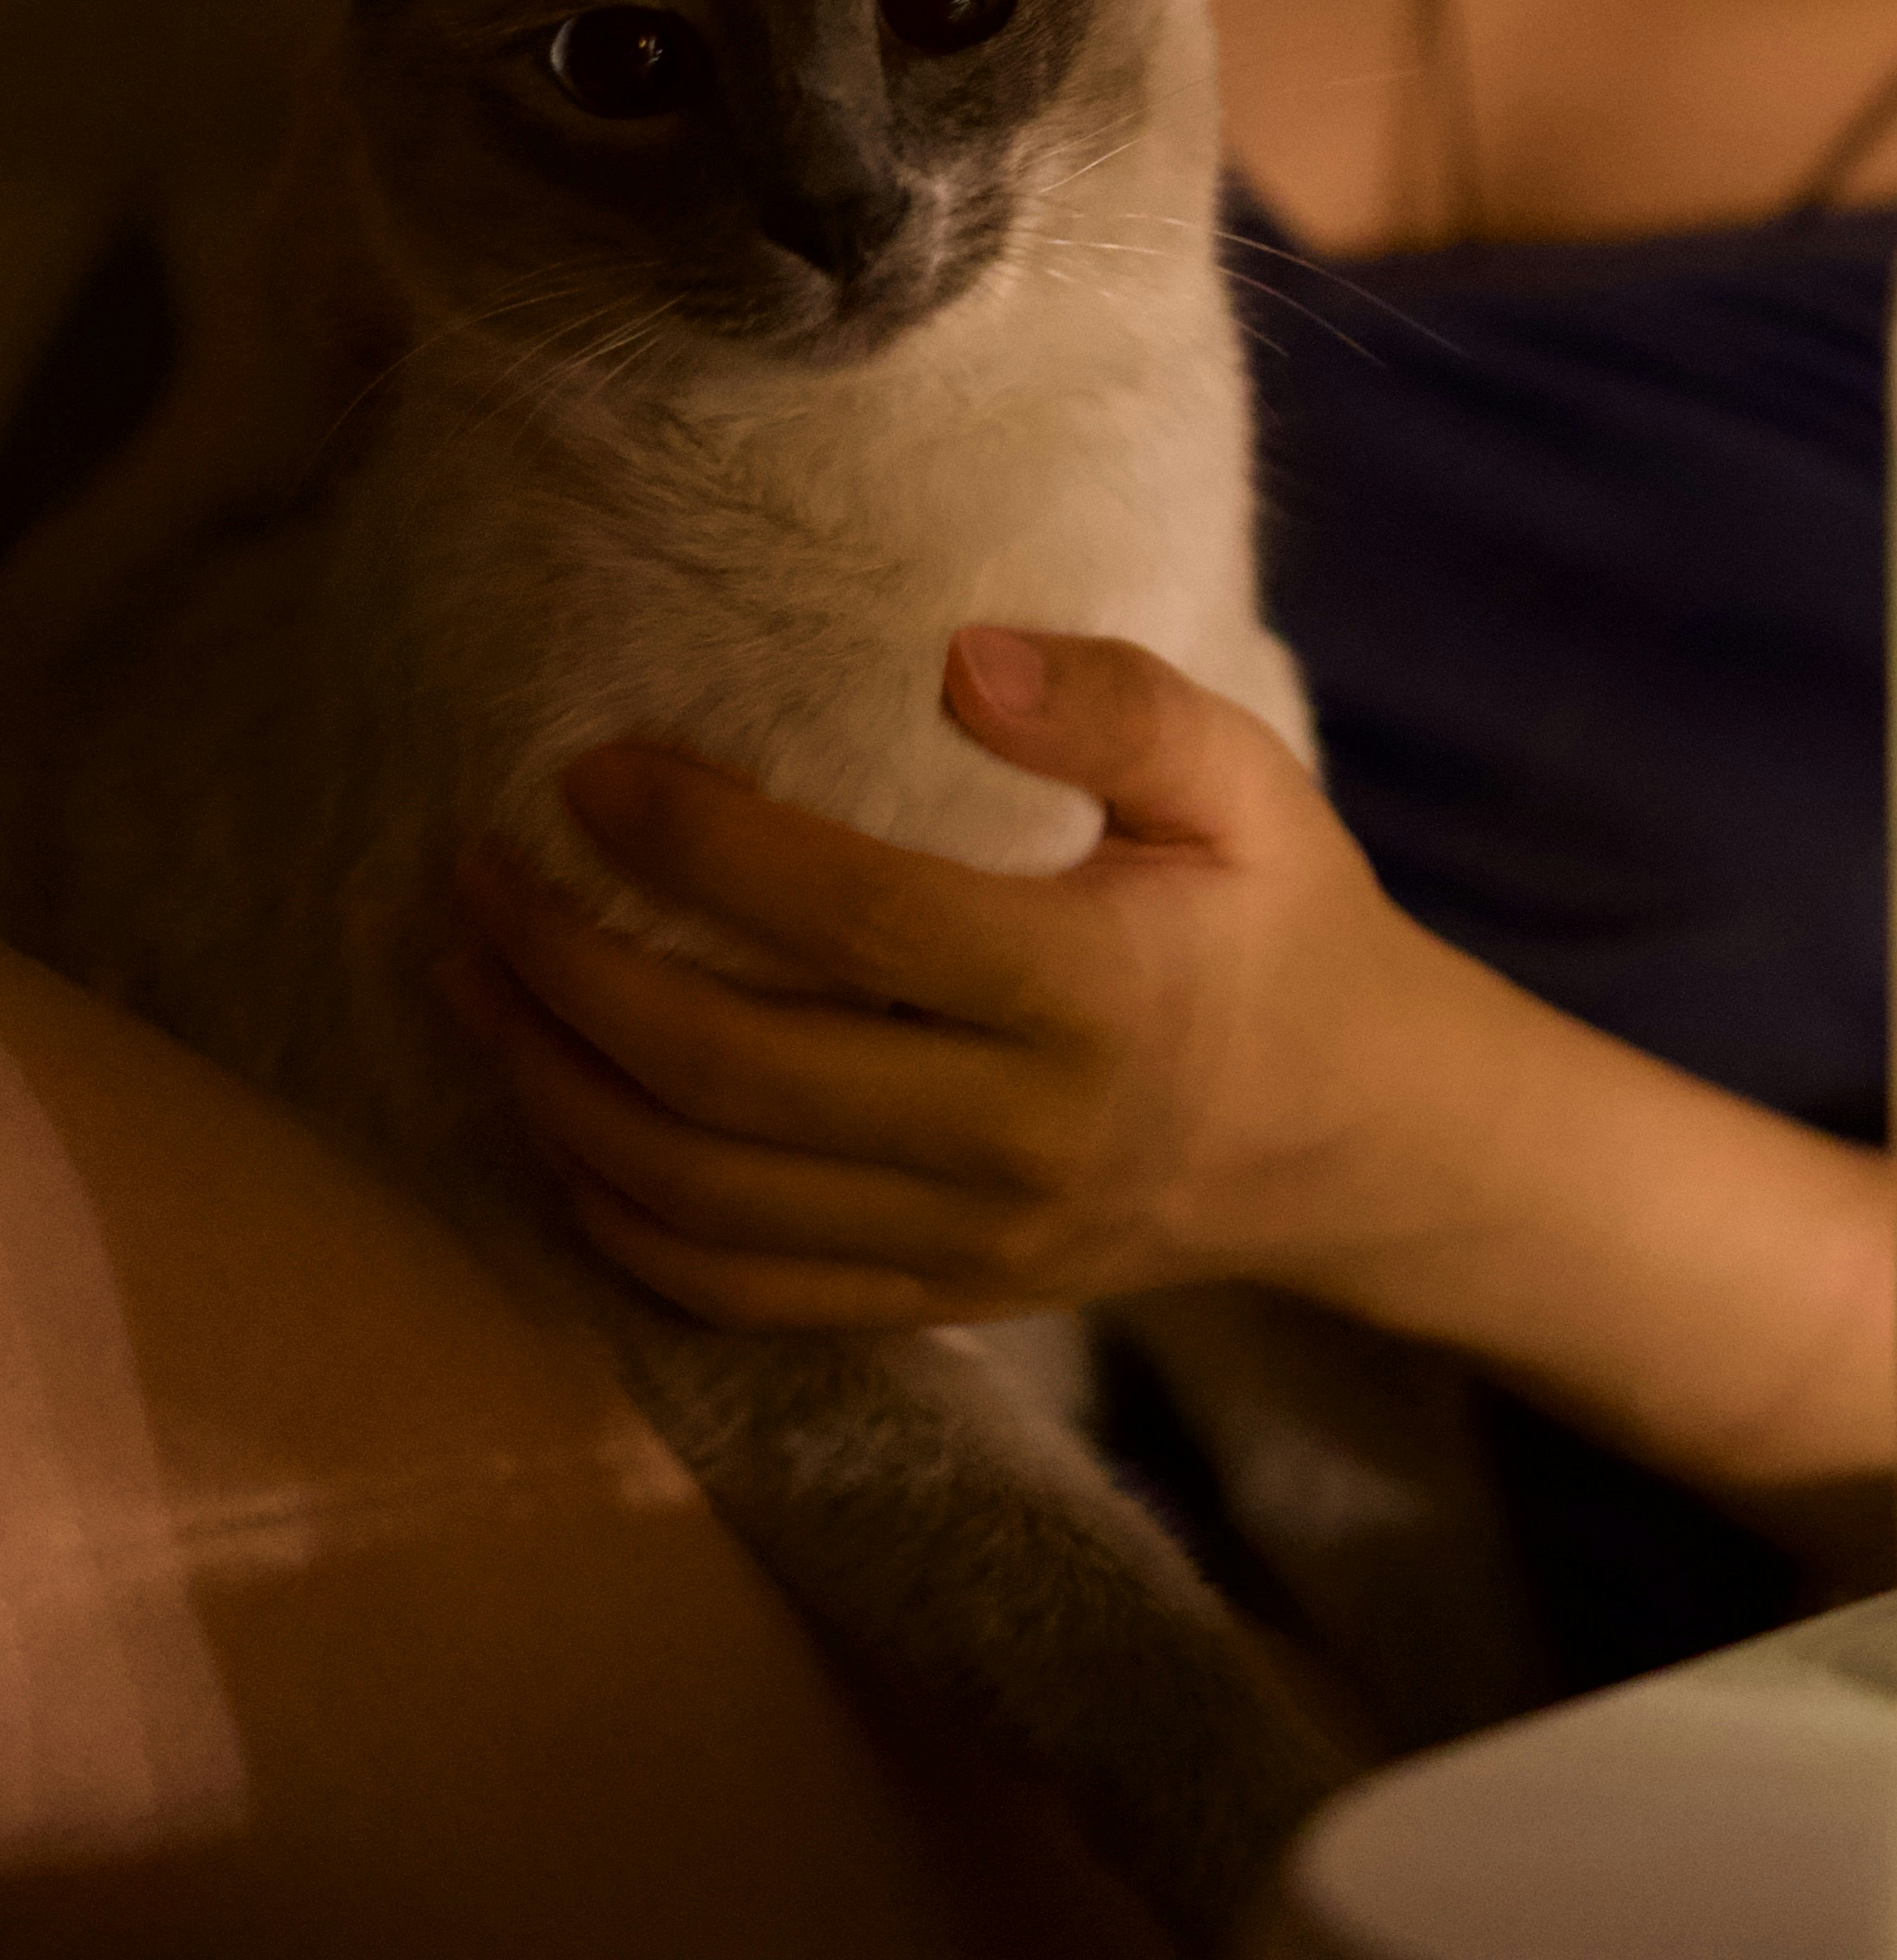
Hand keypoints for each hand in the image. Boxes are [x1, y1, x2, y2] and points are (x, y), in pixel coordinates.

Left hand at [438, 629, 1508, 1334]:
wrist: (1366, 1144)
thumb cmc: (1286, 924)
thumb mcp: (1246, 782)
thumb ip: (1115, 707)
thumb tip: (954, 657)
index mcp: (1097, 994)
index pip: (854, 919)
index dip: (702, 844)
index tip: (587, 770)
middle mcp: (1022, 1138)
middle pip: (736, 1075)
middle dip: (569, 974)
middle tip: (473, 875)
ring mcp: (973, 1242)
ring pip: (708, 1198)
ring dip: (555, 1093)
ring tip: (467, 983)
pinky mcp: (942, 1302)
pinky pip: (741, 1292)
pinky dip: (618, 1223)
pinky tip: (549, 1126)